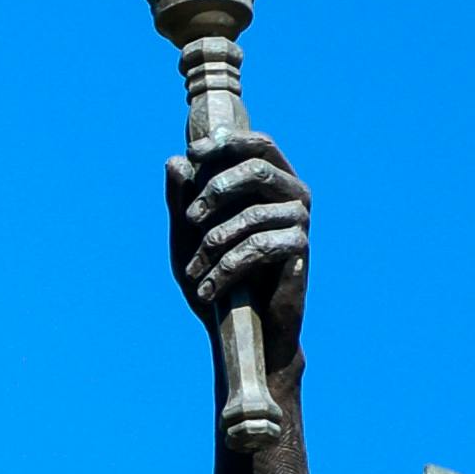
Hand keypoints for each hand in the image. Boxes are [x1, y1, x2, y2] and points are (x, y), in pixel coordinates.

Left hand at [168, 129, 308, 361]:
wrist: (242, 331)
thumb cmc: (220, 278)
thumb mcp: (190, 238)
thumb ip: (182, 200)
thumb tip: (174, 162)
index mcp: (271, 182)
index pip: (258, 145)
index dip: (227, 143)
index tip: (193, 154)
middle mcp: (293, 195)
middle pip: (257, 170)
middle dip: (216, 190)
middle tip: (191, 218)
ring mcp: (299, 222)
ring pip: (253, 215)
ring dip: (214, 243)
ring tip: (194, 272)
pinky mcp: (300, 251)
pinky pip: (259, 247)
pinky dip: (226, 269)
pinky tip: (208, 290)